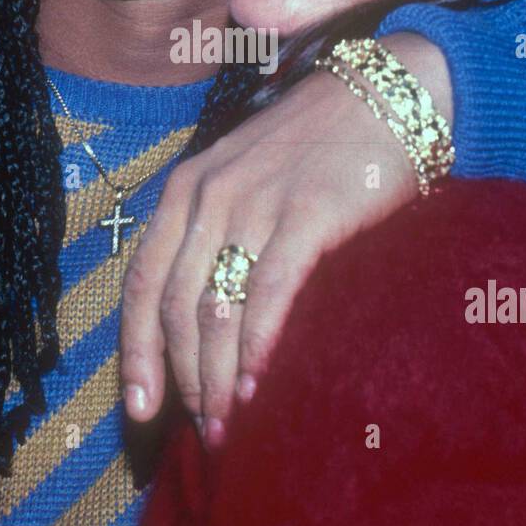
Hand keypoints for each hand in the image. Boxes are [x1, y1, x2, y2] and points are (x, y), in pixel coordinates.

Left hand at [120, 33, 452, 445]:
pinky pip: (269, 294)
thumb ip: (219, 232)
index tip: (142, 408)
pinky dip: (257, 347)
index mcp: (186, 188)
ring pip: (216, 309)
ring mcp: (255, 202)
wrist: (388, 93)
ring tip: (228, 426)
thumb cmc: (320, 147)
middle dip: (182, 379)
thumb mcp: (247, 176)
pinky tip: (257, 387)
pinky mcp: (307, 213)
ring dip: (216, 378)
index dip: (137, 351)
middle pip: (177, 307)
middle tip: (203, 431)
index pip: (143, 282)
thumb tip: (207, 320)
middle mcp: (209, 194)